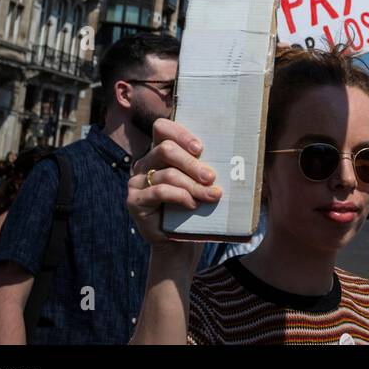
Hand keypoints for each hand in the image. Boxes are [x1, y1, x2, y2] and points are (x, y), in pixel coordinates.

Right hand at [127, 119, 220, 250]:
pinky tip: (193, 205)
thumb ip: (204, 165)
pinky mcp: (135, 201)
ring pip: (168, 174)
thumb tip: (234, 153)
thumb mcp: (198, 181)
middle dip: (193, 163)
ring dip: (193, 185)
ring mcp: (136, 182)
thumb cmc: (193, 205)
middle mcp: (144, 163)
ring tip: (211, 196)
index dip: (181, 133)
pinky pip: (159, 191)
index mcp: (159, 152)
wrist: (178, 241)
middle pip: (165, 149)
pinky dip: (181, 197)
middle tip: (211, 178)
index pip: (162, 128)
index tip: (200, 148)